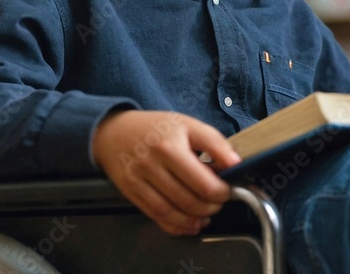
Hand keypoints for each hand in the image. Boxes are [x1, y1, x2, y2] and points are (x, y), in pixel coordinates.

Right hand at [92, 110, 240, 234]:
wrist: (114, 132)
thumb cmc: (155, 128)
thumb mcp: (187, 124)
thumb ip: (214, 143)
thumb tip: (236, 163)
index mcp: (170, 146)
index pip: (203, 181)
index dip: (221, 192)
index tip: (227, 189)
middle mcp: (152, 164)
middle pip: (188, 200)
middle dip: (210, 207)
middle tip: (218, 202)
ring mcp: (139, 181)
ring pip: (172, 212)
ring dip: (195, 220)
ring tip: (206, 215)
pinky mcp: (131, 193)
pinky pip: (156, 217)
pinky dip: (176, 226)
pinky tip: (189, 223)